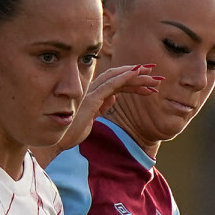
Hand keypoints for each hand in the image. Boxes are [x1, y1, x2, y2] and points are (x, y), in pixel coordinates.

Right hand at [32, 63, 160, 160]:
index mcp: (95, 94)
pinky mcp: (91, 99)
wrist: (58, 140)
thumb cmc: (71, 130)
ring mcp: (92, 92)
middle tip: (156, 75)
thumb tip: (113, 98)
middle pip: (119, 77)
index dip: (133, 81)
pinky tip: (136, 74)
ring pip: (117, 78)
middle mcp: (93, 89)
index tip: (148, 82)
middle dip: (139, 75)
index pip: (117, 83)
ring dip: (136, 77)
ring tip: (153, 79)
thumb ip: (101, 106)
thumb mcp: (91, 118)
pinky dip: (123, 77)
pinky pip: (110, 84)